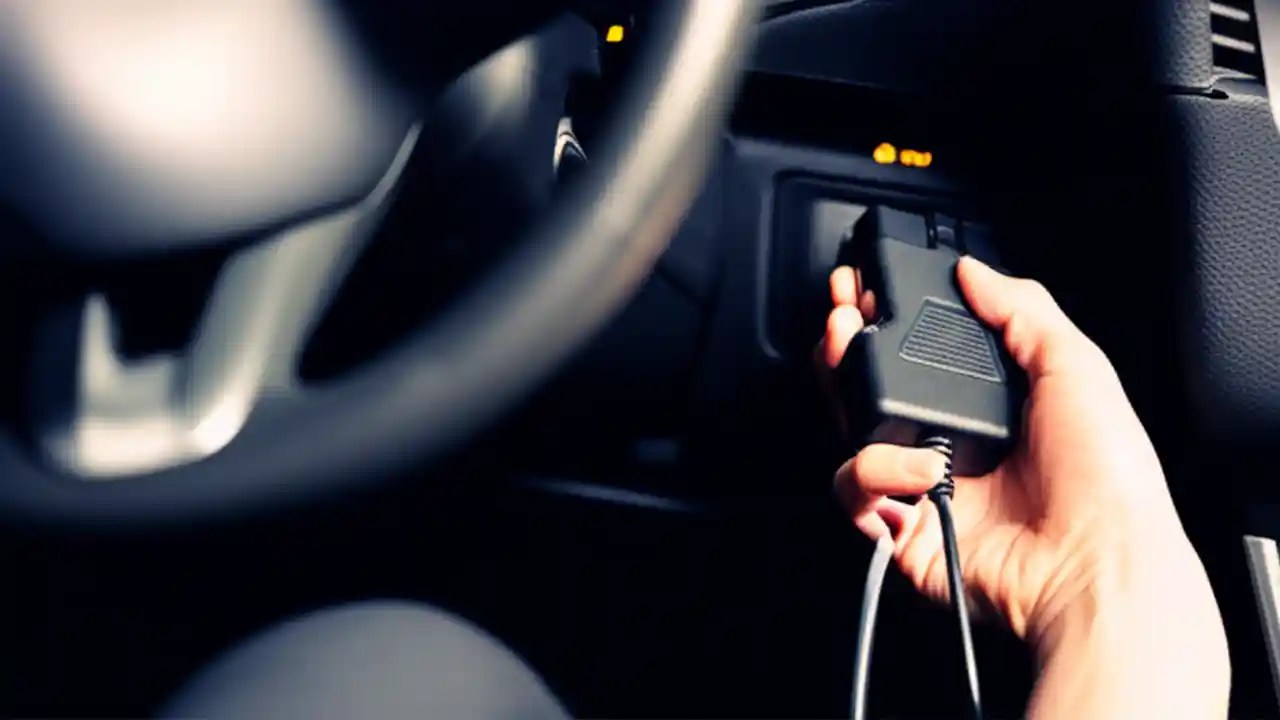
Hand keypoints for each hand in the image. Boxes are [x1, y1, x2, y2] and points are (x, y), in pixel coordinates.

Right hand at [822, 257, 1228, 717]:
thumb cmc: (1106, 475)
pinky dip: (877, 471)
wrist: (1097, 559)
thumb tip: (973, 270)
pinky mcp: (902, 529)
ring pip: (850, 432)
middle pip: (870, 386)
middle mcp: (950, 442)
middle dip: (846, 343)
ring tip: (867, 379)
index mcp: (989, 405)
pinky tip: (920, 469)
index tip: (868, 288)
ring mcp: (921, 486)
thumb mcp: (1075, 366)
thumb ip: (1021, 307)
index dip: (887, 319)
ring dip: (848, 394)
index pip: (918, 353)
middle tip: (843, 315)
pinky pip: (856, 490)